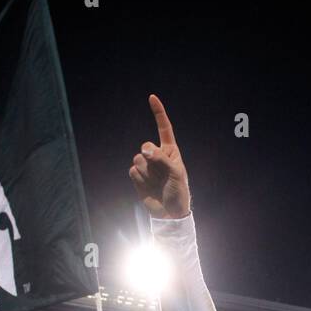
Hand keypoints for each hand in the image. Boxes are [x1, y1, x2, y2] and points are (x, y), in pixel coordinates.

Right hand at [129, 95, 190, 218]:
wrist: (169, 212)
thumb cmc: (178, 192)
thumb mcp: (175, 174)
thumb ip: (161, 159)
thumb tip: (143, 150)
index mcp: (170, 150)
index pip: (164, 128)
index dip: (158, 112)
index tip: (152, 97)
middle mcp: (157, 155)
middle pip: (145, 146)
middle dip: (151, 159)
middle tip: (162, 174)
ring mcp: (146, 165)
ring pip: (138, 159)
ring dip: (147, 173)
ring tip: (157, 184)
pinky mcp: (137, 176)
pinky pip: (132, 171)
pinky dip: (140, 180)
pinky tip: (148, 187)